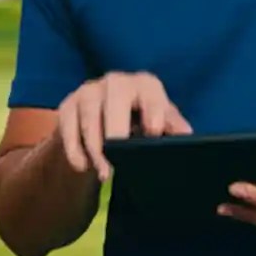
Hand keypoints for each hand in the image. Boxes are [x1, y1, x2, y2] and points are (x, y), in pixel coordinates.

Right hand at [57, 71, 191, 180]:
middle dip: (116, 133)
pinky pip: (68, 126)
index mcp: (145, 84)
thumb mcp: (160, 122)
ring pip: (89, 117)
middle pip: (115, 101)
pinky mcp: (68, 104)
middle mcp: (117, 81)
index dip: (153, 111)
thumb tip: (186, 134)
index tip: (153, 132)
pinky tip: (83, 166)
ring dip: (95, 148)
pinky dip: (74, 150)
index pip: (150, 93)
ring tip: (104, 174)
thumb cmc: (141, 122)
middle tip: (118, 161)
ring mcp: (90, 90)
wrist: (105, 122)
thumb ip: (172, 126)